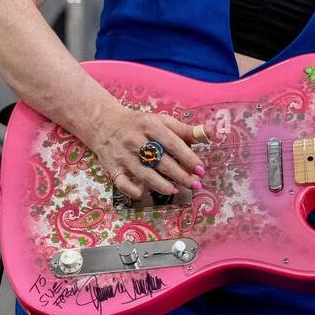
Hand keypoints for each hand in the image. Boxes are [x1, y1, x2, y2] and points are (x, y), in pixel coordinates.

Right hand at [88, 103, 205, 201]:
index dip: (188, 157)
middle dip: (181, 175)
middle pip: (161, 161)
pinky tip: (146, 193)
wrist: (105, 124)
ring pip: (145, 174)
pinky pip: (123, 184)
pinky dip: (134, 191)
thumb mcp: (162, 121)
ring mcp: (122, 155)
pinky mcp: (112, 167)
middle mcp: (135, 140)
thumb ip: (185, 130)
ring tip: (176, 190)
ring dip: (163, 185)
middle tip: (195, 184)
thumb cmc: (140, 124)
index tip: (201, 169)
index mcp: (150, 125)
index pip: (172, 143)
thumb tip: (210, 134)